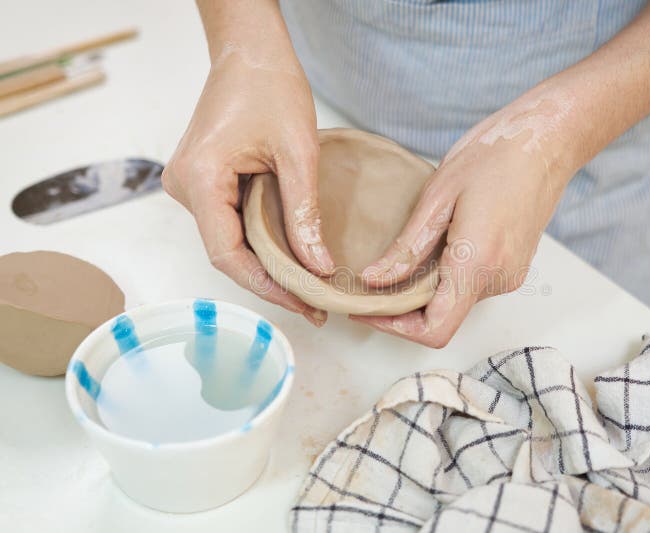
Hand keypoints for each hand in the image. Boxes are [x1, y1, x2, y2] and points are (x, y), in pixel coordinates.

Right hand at [162, 43, 333, 325]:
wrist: (249, 52)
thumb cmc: (270, 86)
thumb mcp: (298, 152)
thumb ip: (304, 213)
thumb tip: (317, 267)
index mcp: (200, 178)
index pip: (227, 254)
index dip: (266, 286)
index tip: (303, 305)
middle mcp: (183, 186)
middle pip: (225, 252)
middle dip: (270, 280)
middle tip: (313, 304)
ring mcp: (189, 184)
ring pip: (227, 240)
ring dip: (266, 263)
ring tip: (307, 286)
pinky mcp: (202, 180)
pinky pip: (228, 221)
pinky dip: (258, 240)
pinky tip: (289, 255)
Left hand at [350, 95, 573, 346]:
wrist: (547, 139)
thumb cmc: (495, 155)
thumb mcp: (438, 196)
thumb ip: (408, 247)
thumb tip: (374, 280)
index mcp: (477, 264)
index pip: (434, 329)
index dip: (393, 326)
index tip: (365, 307)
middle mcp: (498, 279)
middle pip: (441, 319)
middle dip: (401, 307)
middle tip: (367, 282)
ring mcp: (509, 275)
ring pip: (455, 302)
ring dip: (423, 290)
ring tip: (399, 257)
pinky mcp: (513, 266)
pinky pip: (471, 285)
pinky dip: (445, 277)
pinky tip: (431, 247)